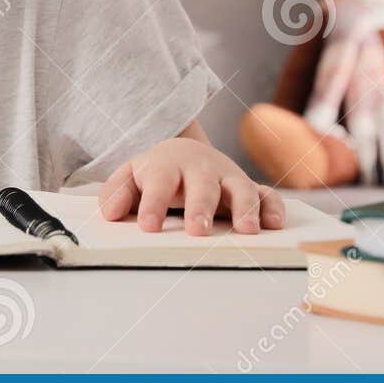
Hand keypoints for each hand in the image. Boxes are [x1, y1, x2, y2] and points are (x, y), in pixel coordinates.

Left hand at [98, 137, 284, 235]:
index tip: (148, 226)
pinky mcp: (249, 188)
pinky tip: (274, 224)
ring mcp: (228, 178)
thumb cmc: (157, 174)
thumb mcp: (131, 178)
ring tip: (246, 230)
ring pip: (241, 188)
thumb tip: (109, 214)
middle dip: (201, 207)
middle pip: (202, 185)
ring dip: (245, 208)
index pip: (159, 182)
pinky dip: (273, 207)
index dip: (153, 203)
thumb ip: (117, 193)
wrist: (184, 152)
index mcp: (168, 166)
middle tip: (197, 230)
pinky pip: (267, 195)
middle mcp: (201, 170)